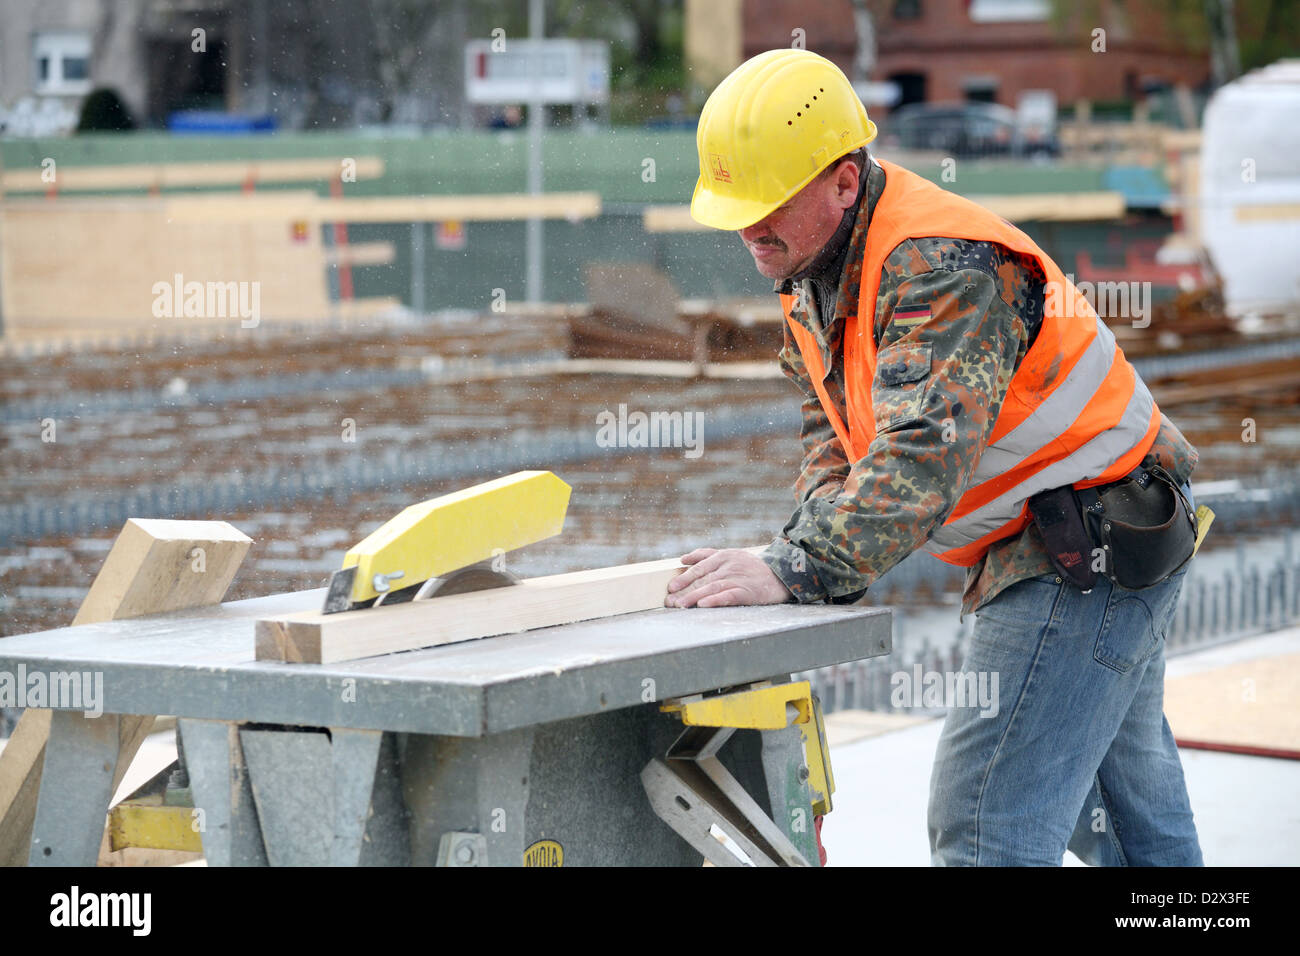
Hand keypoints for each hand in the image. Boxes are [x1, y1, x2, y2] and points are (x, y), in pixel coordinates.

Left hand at [664, 548, 793, 607]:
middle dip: (684, 591)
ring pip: (712, 587)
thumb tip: (683, 559)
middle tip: (670, 601)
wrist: (780, 575)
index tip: (670, 587)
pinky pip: (728, 596)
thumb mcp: (730, 554)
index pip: (699, 567)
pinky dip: (715, 600)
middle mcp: (729, 566)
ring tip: (681, 605)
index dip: (684, 578)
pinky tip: (703, 605)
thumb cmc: (751, 567)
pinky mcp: (747, 592)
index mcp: (723, 556)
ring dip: (694, 597)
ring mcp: (738, 578)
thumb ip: (706, 555)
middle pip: (703, 579)